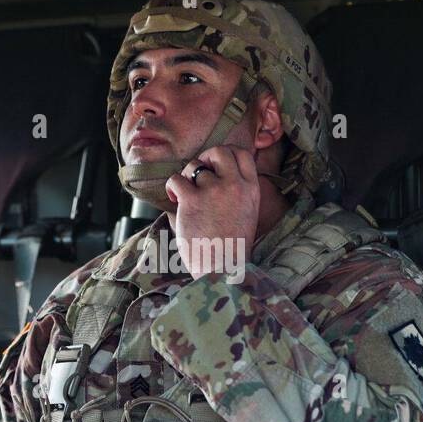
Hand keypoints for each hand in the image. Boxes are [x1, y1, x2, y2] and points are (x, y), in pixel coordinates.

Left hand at [164, 145, 258, 279]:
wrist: (223, 270)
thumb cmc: (231, 248)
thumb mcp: (247, 214)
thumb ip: (238, 192)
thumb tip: (215, 174)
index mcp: (251, 189)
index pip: (242, 154)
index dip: (227, 154)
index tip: (216, 165)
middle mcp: (234, 185)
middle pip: (219, 151)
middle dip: (205, 157)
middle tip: (198, 174)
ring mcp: (213, 191)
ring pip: (194, 166)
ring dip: (186, 178)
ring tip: (187, 196)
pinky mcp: (192, 200)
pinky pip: (176, 180)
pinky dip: (172, 188)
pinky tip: (175, 200)